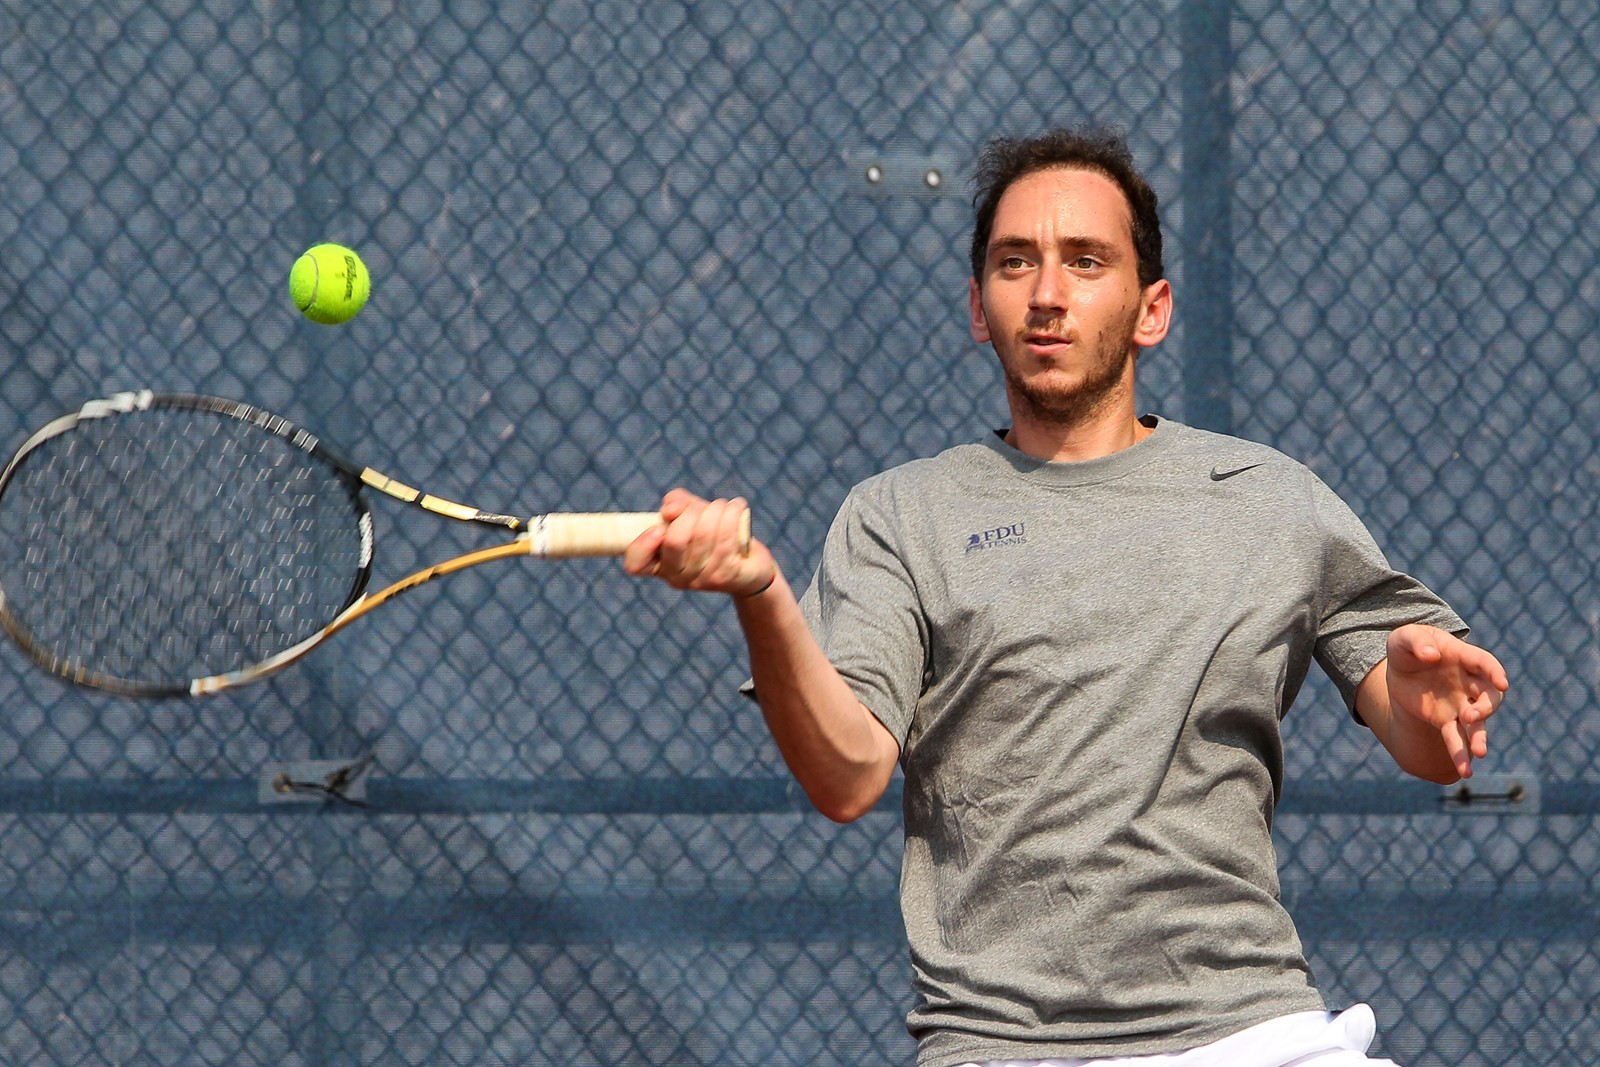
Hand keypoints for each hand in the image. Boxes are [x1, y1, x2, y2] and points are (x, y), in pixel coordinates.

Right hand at [622, 488, 775, 597]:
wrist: (751, 561)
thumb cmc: (714, 534)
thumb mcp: (691, 513)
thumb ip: (676, 504)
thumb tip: (670, 510)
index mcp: (660, 564)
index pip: (636, 564)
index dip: (643, 544)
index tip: (660, 527)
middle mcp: (678, 577)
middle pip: (675, 541)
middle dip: (691, 512)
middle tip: (702, 508)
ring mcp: (703, 580)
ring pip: (704, 534)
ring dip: (716, 509)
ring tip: (724, 506)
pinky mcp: (728, 576)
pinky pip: (726, 538)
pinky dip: (731, 514)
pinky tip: (737, 506)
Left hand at [1384, 624, 1508, 776]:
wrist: (1401, 669)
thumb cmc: (1408, 648)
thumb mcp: (1404, 638)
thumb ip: (1416, 642)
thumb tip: (1431, 655)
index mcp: (1463, 657)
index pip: (1484, 663)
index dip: (1494, 672)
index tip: (1502, 684)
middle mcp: (1469, 683)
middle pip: (1488, 697)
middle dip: (1486, 708)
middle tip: (1473, 716)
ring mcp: (1461, 704)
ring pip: (1476, 724)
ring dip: (1478, 737)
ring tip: (1479, 753)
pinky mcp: (1447, 721)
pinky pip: (1457, 739)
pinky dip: (1460, 756)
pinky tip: (1465, 772)